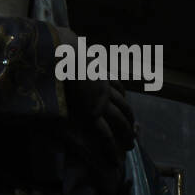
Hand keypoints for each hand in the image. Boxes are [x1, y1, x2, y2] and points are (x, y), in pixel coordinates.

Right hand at [51, 25, 136, 159]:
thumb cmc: (60, 44)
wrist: (62, 50)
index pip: (116, 86)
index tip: (125, 104)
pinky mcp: (92, 113)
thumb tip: (66, 34)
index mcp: (99, 70)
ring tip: (130, 145)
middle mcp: (104, 86)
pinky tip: (115, 159)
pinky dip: (109, 148)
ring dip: (126, 133)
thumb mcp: (68, 41)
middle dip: (129, 119)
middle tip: (134, 130)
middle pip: (123, 104)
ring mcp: (100, 100)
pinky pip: (104, 133)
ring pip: (119, 120)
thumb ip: (70, 41)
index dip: (122, 96)